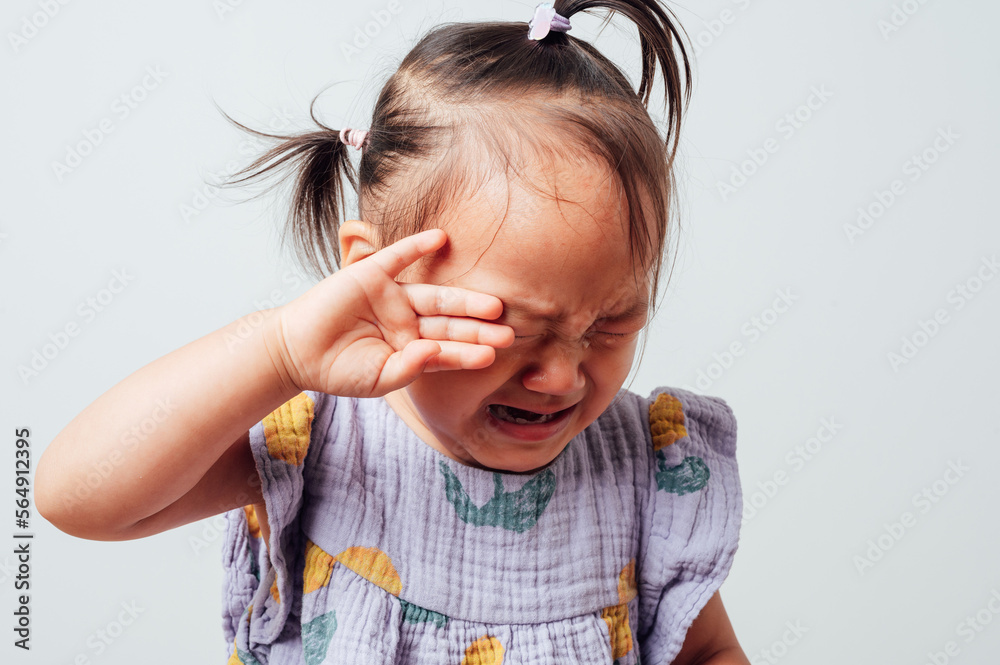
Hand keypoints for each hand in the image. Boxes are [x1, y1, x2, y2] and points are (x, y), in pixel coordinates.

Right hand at [265, 228, 513, 396]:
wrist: (295, 352)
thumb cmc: (338, 370)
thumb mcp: (379, 378)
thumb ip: (409, 368)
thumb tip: (432, 353)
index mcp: (412, 346)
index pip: (448, 349)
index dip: (469, 351)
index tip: (494, 353)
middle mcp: (408, 320)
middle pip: (451, 321)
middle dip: (479, 326)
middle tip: (510, 329)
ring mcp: (392, 296)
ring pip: (435, 294)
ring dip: (464, 298)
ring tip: (494, 304)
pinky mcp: (371, 274)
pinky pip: (399, 255)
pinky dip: (419, 245)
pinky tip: (442, 238)